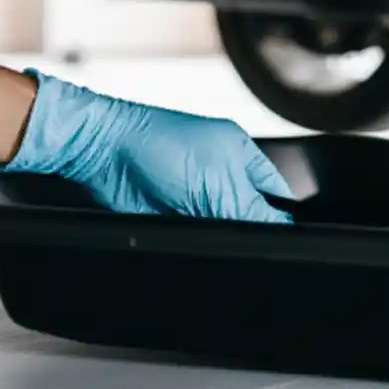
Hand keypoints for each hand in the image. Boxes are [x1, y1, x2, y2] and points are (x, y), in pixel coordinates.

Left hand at [0, 70, 292, 222]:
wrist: (105, 155)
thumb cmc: (159, 144)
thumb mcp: (221, 180)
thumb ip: (254, 210)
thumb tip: (282, 233)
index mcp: (243, 157)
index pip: (278, 195)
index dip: (282, 217)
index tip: (281, 237)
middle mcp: (221, 177)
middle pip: (251, 218)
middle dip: (246, 230)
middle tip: (235, 232)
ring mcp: (196, 199)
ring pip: (222, 233)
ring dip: (217, 238)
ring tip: (205, 228)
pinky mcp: (173, 218)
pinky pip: (195, 240)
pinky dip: (195, 244)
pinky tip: (190, 236)